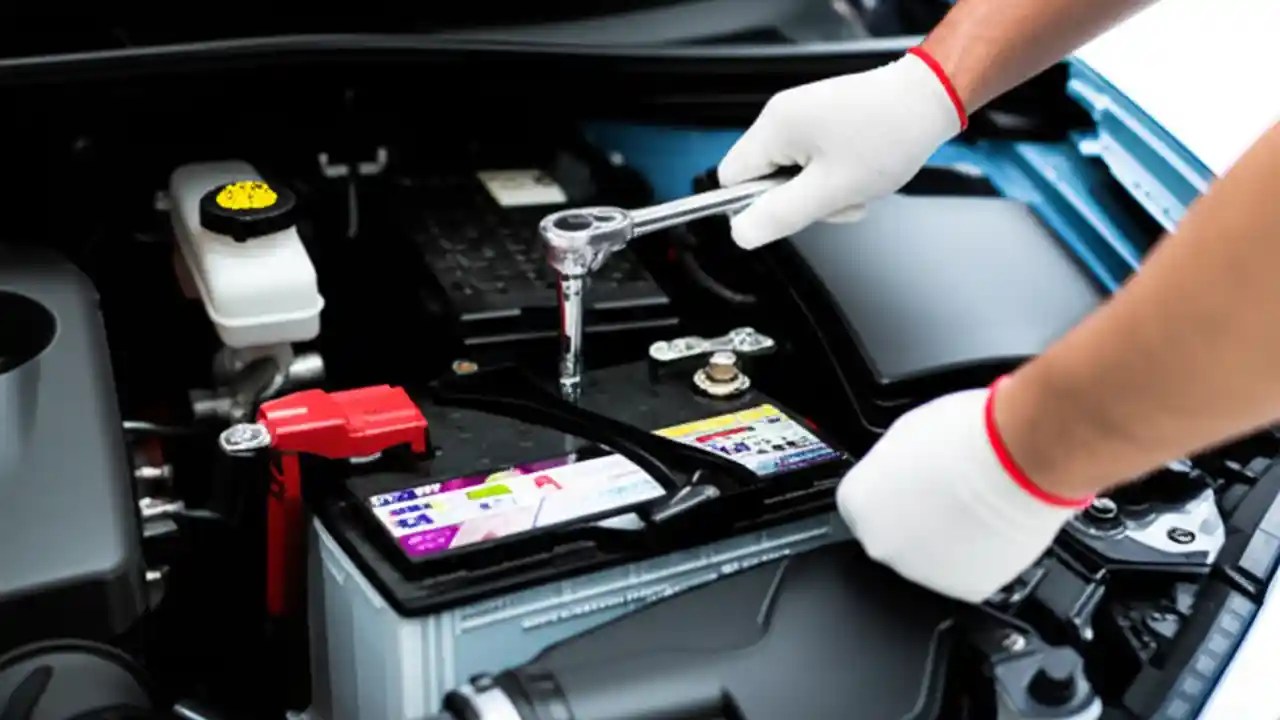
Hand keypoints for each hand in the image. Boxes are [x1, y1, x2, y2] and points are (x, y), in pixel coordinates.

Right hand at [716, 49, 965, 249]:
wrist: (931, 98)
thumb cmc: (888, 137)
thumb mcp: (831, 190)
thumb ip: (780, 214)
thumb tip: (740, 233)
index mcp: (774, 127)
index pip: (730, 178)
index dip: (753, 204)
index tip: (791, 210)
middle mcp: (782, 116)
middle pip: (763, 178)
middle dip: (799, 199)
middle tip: (836, 196)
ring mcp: (803, 115)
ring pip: (792, 174)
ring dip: (822, 191)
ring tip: (856, 183)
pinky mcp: (823, 119)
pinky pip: (813, 161)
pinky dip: (834, 176)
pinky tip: (860, 172)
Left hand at [835, 381, 1091, 602]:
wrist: (1018, 460)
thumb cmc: (966, 437)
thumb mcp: (907, 434)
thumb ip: (890, 464)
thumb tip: (898, 471)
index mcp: (858, 504)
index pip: (863, 505)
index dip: (892, 492)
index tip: (910, 484)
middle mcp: (882, 545)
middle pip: (896, 535)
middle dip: (918, 519)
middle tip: (947, 495)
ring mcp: (923, 572)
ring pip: (931, 558)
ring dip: (947, 540)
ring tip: (974, 508)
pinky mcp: (967, 589)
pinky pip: (969, 573)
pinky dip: (979, 556)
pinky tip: (990, 527)